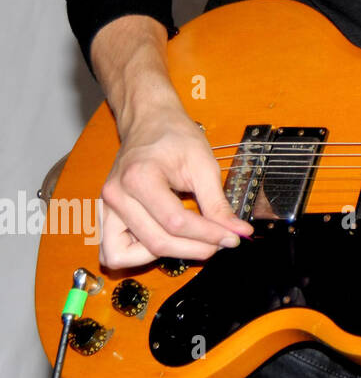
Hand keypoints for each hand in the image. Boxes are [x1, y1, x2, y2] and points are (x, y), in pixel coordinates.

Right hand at [99, 103, 253, 268]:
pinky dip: (138, 254)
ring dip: (163, 255)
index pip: (176, 222)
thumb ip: (218, 203)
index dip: (208, 235)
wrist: (149, 121)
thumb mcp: (204, 165)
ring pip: (126, 255)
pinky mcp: (106, 215)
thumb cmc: (175, 137)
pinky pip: (113, 251)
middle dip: (194, 249)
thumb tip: (237, 231)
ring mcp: (106, 207)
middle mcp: (116, 196)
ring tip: (189, 240)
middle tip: (219, 242)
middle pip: (156, 242)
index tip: (232, 238)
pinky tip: (164, 239)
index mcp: (140, 177)